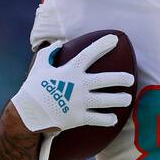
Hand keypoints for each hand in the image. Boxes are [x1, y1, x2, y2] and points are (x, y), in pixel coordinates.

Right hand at [10, 35, 134, 135]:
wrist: (28, 113)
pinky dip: (108, 119)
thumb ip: (49, 53)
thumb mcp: (39, 66)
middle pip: (106, 80)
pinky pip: (98, 119)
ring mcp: (79, 102)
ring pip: (107, 101)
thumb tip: (58, 43)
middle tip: (131, 79)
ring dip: (120, 100)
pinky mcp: (78, 118)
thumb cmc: (33, 88)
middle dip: (121, 78)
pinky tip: (113, 119)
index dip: (103, 45)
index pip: (90, 54)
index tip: (115, 39)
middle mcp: (78, 85)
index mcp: (70, 71)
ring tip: (127, 99)